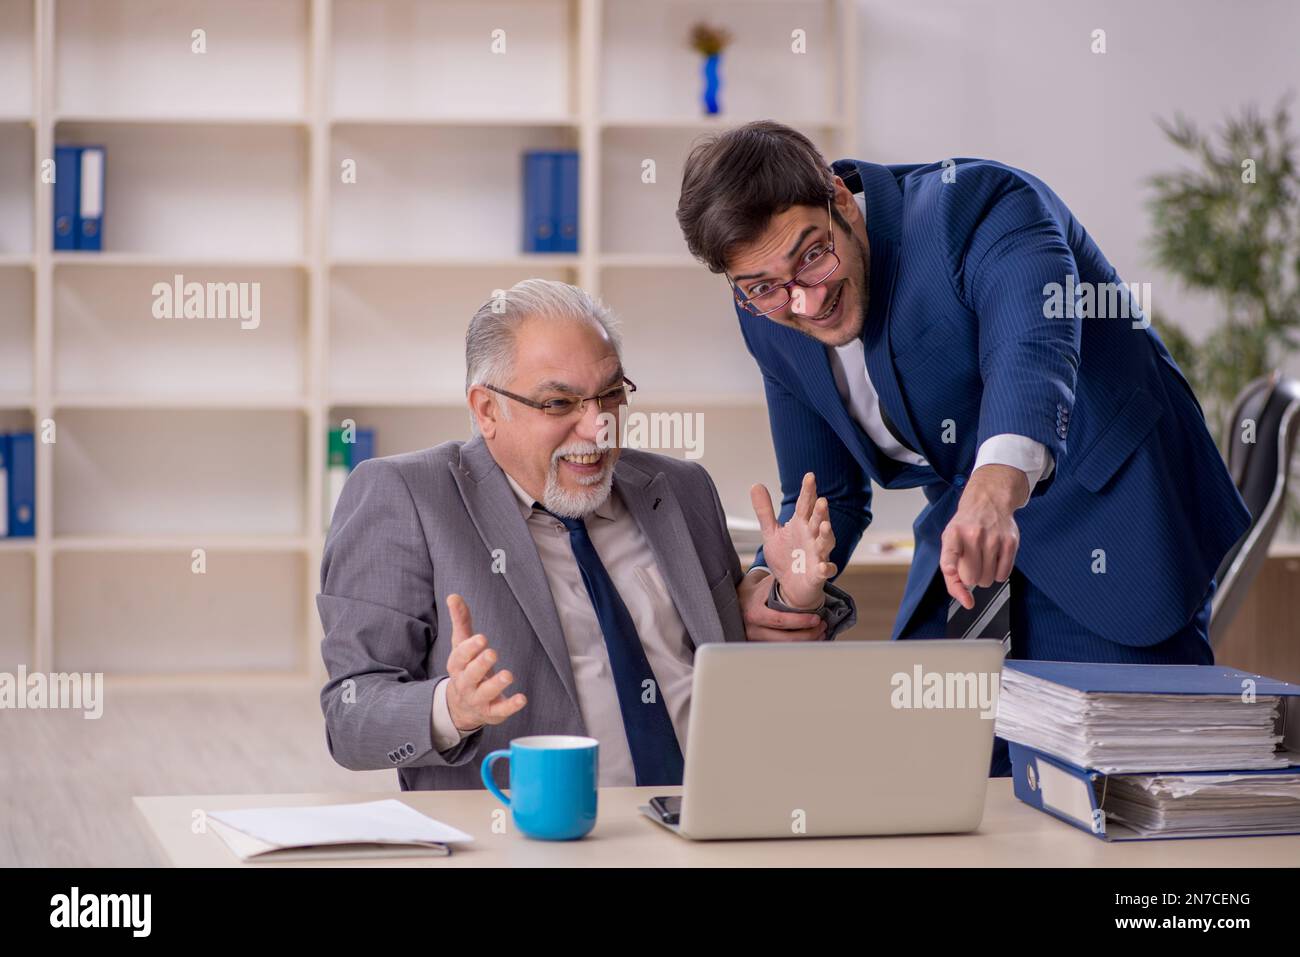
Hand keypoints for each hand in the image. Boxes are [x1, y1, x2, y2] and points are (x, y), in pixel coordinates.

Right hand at [444, 594, 526, 731]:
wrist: (461, 706)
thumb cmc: (466, 668)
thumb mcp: (462, 645)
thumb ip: (461, 621)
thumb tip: (453, 596)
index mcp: (457, 666)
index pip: (460, 657)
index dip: (470, 648)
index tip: (482, 638)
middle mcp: (465, 684)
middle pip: (471, 675)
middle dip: (481, 664)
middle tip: (493, 653)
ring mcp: (478, 699)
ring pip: (485, 693)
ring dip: (496, 684)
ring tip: (508, 675)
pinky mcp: (492, 712)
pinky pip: (500, 711)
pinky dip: (510, 706)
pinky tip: (522, 698)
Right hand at [737, 569, 826, 641]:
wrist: (736, 600)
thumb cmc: (754, 590)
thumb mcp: (764, 584)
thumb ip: (782, 583)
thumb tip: (806, 578)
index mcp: (754, 612)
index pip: (780, 620)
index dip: (800, 621)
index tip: (817, 619)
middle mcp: (753, 629)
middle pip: (785, 639)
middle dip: (808, 634)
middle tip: (823, 626)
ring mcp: (755, 640)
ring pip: (785, 647)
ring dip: (806, 641)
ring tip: (820, 633)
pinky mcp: (760, 645)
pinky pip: (782, 648)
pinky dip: (798, 645)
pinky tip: (810, 638)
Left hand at [750, 472, 837, 608]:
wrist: (791, 587)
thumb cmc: (786, 558)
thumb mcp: (771, 533)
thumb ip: (765, 511)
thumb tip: (755, 485)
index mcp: (801, 525)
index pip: (805, 505)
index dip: (808, 491)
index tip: (810, 476)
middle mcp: (812, 537)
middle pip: (818, 522)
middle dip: (820, 512)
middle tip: (821, 500)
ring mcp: (818, 555)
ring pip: (826, 543)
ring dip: (827, 535)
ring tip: (826, 526)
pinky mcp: (818, 574)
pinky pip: (825, 570)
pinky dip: (826, 568)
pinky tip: (823, 566)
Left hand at [939, 465, 1026, 609]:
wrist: (988, 501)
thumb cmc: (965, 526)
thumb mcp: (949, 539)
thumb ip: (950, 569)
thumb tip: (966, 601)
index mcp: (954, 534)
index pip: (951, 552)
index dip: (950, 563)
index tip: (950, 570)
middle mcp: (973, 535)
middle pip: (971, 578)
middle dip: (970, 577)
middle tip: (971, 562)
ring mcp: (994, 539)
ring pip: (987, 580)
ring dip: (984, 576)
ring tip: (982, 558)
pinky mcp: (1010, 543)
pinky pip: (1003, 575)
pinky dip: (997, 574)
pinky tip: (994, 559)